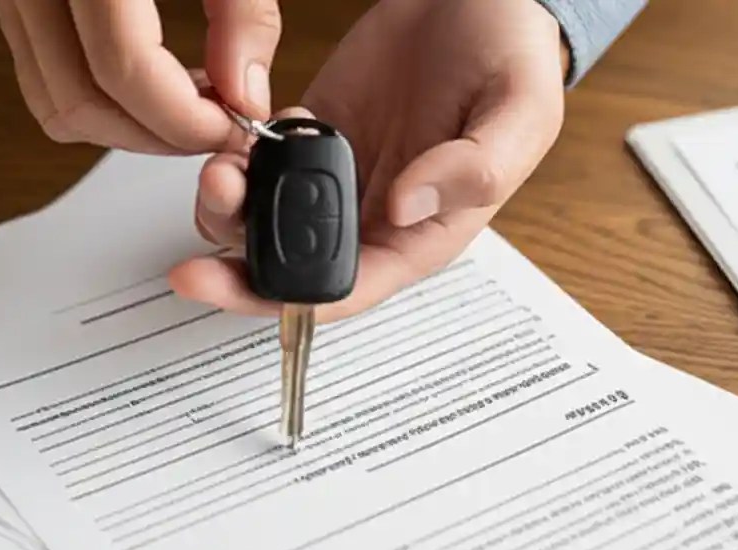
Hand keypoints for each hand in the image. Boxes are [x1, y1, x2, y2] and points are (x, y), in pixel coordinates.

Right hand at [0, 0, 281, 152]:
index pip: (123, 71)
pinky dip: (98, 97)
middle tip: (218, 128)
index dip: (185, 116)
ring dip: (125, 125)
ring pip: (52, 102)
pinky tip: (154, 78)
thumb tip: (247, 96)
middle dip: (157, 134)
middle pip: (80, 102)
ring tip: (190, 105)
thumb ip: (242, 13)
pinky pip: (43, 74)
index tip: (234, 126)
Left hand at [171, 0, 567, 321]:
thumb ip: (474, 170)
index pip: (348, 291)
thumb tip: (405, 208)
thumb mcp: (519, 115)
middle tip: (218, 201)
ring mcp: (339, 174)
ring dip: (230, 204)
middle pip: (290, 265)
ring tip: (219, 167)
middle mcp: (373, 216)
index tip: (230, 287)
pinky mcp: (315, 130)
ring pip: (264, 216)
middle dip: (239, 252)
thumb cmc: (516, 60)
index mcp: (422, 235)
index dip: (285, 302)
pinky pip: (262, 160)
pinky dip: (237, 155)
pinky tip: (237, 133)